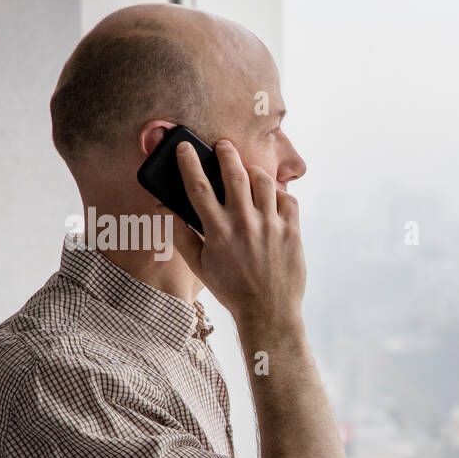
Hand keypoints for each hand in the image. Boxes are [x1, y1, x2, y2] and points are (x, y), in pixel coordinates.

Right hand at [172, 138, 305, 328]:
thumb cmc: (232, 290)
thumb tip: (166, 211)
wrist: (268, 312)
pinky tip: (272, 199)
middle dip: (227, 153)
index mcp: (217, 231)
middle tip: (223, 146)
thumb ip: (182, 237)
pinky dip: (280, 195)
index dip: (190, 163)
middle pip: (234, 174)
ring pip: (263, 181)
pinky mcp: (292, 232)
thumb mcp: (200, 267)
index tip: (186, 147)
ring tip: (248, 171)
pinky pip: (288, 200)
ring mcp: (270, 226)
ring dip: (254, 171)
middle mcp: (244, 224)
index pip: (199, 187)